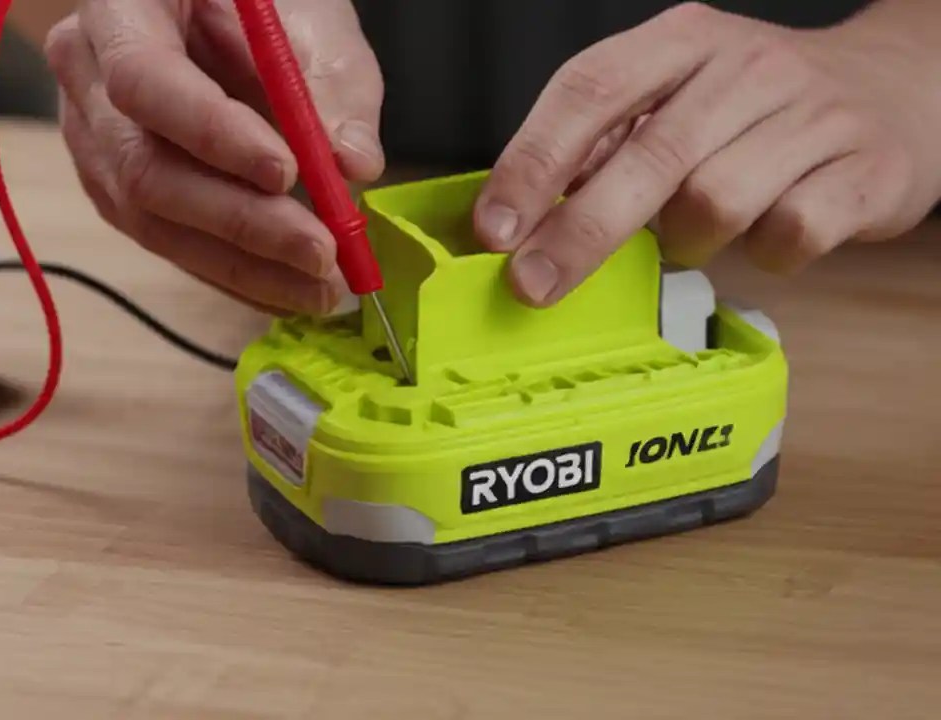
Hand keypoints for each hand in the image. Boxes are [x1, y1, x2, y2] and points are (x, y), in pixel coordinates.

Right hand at [45, 0, 383, 314]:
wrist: (214, 13)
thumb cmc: (260, 3)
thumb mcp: (306, 15)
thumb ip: (332, 82)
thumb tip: (353, 165)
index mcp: (120, 9)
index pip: (143, 79)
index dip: (210, 133)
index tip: (285, 170)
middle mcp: (86, 76)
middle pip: (144, 168)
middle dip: (240, 221)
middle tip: (321, 251)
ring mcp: (93, 140)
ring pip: (152, 220)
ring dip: (243, 265)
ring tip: (318, 287)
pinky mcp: (116, 188)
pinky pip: (168, 241)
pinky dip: (232, 272)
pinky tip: (288, 288)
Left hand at [474, 2, 940, 306]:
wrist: (897, 92)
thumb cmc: (755, 111)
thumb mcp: (676, 100)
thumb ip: (605, 146)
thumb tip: (518, 217)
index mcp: (683, 40)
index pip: (590, 90)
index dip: (533, 161)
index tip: (495, 226)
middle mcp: (747, 67)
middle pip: (648, 156)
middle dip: (579, 232)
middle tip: (533, 284)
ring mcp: (813, 114)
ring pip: (714, 203)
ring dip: (684, 242)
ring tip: (690, 236)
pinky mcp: (866, 169)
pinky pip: (789, 234)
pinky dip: (763, 254)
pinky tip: (765, 236)